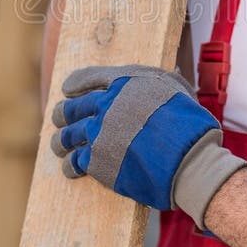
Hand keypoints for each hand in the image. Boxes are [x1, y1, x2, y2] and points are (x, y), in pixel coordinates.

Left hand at [50, 64, 245, 228]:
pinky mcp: (96, 161)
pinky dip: (70, 165)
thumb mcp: (175, 87)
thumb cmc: (187, 121)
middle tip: (59, 119)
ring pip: (67, 136)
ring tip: (60, 145)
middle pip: (71, 108)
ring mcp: (97, 133)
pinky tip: (71, 168)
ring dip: (61, 141)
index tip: (67, 89)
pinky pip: (74, 161)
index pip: (88, 78)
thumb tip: (162, 78)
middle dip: (62, 114)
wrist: (186, 156)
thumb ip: (159, 81)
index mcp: (122, 83)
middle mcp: (105, 105)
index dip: (74, 83)